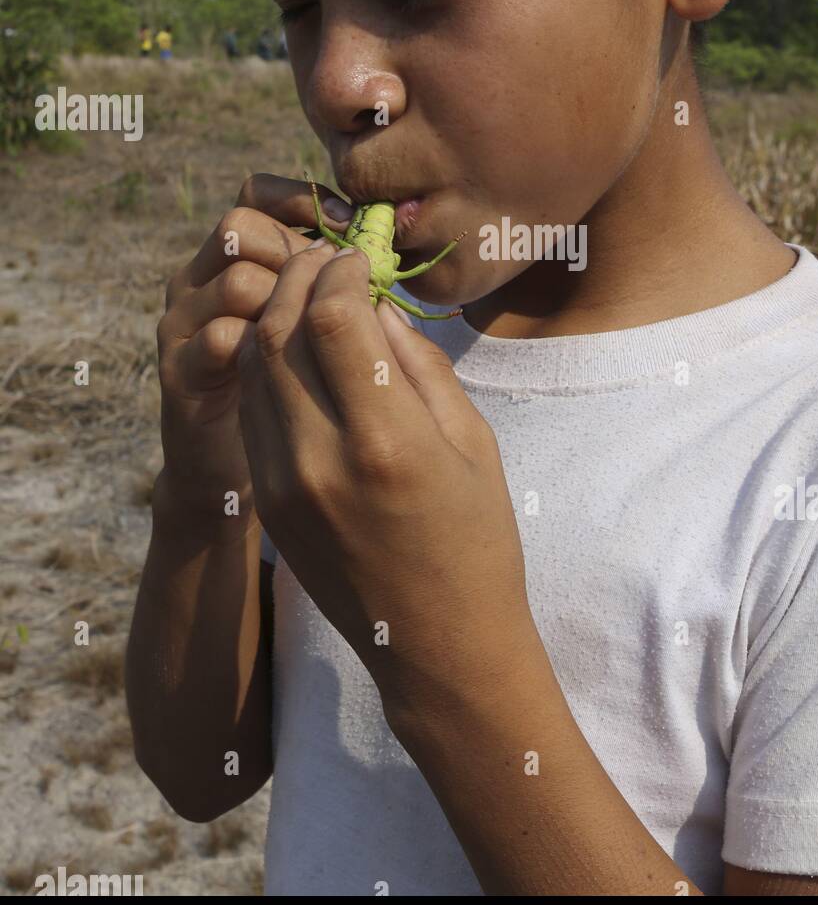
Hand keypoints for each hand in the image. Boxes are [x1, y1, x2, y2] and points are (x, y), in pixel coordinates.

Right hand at [155, 173, 354, 519]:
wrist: (256, 478)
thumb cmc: (305, 390)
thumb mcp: (322, 324)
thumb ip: (342, 280)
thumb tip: (388, 242)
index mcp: (238, 258)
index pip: (256, 194)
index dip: (302, 200)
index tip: (356, 224)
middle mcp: (201, 279)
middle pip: (239, 226)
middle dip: (299, 251)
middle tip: (344, 287)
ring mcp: (184, 324)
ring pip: (237, 280)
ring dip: (293, 300)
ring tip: (330, 333)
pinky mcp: (181, 373)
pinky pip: (223, 339)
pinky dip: (271, 348)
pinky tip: (304, 372)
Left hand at [235, 238, 537, 726]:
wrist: (436, 646)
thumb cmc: (477, 541)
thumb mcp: (473, 443)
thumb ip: (420, 366)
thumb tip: (373, 306)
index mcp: (386, 440)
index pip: (333, 317)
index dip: (339, 271)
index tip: (359, 258)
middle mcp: (320, 459)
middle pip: (278, 331)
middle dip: (298, 279)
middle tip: (325, 261)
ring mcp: (282, 484)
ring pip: (254, 367)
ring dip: (274, 316)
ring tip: (308, 296)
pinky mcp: (265, 502)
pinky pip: (253, 411)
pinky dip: (266, 365)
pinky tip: (296, 351)